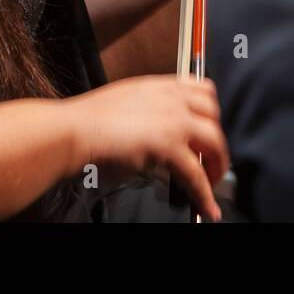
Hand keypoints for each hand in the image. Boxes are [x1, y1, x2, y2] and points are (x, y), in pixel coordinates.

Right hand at [64, 75, 227, 220]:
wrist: (75, 130)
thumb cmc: (89, 120)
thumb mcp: (127, 100)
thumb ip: (150, 109)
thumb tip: (160, 131)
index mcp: (161, 86)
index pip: (203, 89)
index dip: (211, 110)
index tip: (210, 125)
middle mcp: (172, 100)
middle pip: (214, 114)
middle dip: (217, 138)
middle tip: (212, 158)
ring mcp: (173, 122)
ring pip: (215, 141)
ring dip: (218, 164)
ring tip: (213, 181)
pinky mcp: (168, 148)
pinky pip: (196, 174)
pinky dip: (205, 193)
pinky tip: (207, 207)